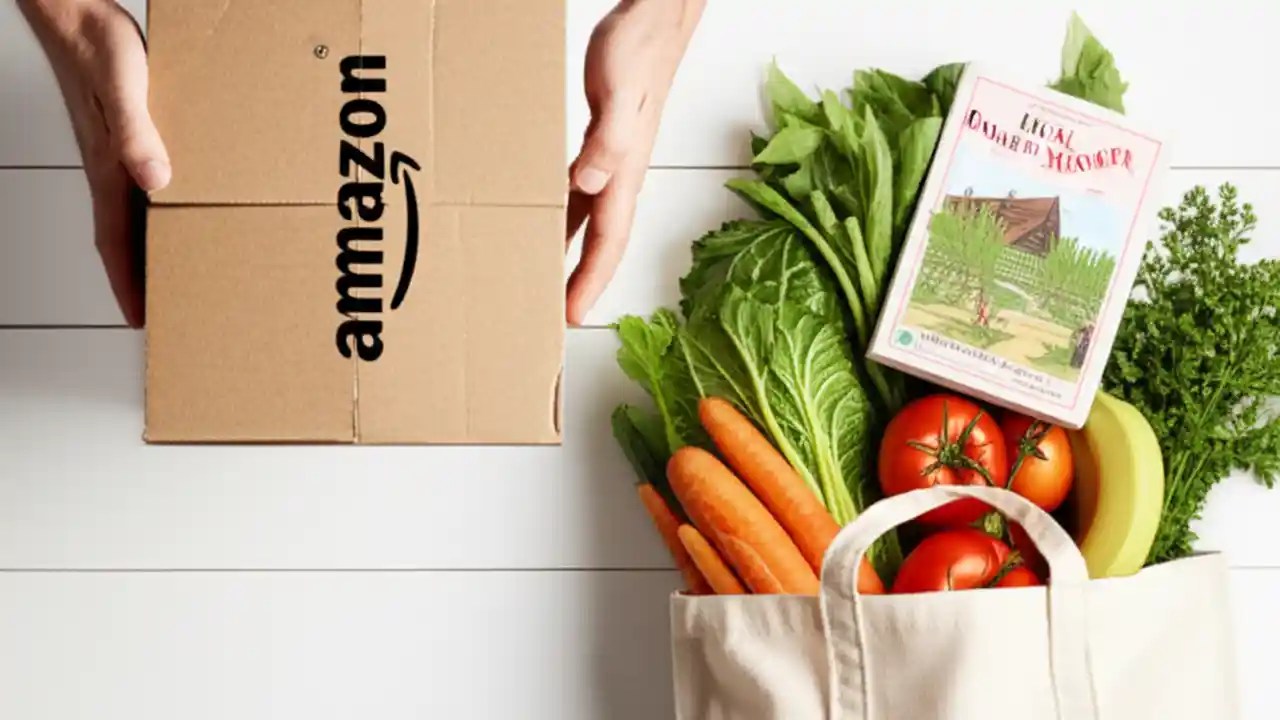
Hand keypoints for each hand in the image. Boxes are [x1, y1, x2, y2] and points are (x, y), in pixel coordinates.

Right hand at [20, 0, 170, 327]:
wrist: (78, 11)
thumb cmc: (97, 44)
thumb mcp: (125, 87)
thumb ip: (138, 133)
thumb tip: (155, 180)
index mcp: (107, 168)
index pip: (115, 242)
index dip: (128, 283)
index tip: (140, 320)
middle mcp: (111, 169)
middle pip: (126, 240)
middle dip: (142, 279)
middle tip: (167, 313)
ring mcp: (118, 154)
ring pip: (136, 217)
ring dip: (152, 249)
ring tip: (178, 277)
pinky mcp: (130, 136)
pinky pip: (144, 187)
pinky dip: (158, 211)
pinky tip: (178, 213)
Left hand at [565, 0, 704, 324]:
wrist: (654, 21)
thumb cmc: (640, 52)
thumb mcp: (621, 93)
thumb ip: (608, 140)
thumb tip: (588, 183)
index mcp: (626, 174)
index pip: (608, 242)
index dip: (590, 281)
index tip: (571, 314)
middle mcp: (620, 178)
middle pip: (599, 245)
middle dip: (579, 283)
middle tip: (553, 317)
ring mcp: (610, 165)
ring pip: (587, 225)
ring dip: (568, 257)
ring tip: (543, 284)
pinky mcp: (598, 147)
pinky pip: (577, 197)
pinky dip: (560, 219)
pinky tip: (541, 225)